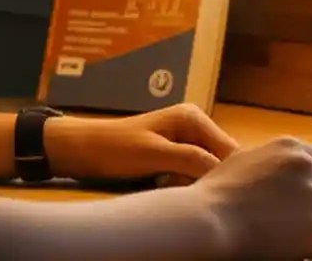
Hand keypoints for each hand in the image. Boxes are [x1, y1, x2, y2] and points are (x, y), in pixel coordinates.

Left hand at [42, 103, 238, 181]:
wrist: (83, 149)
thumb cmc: (116, 148)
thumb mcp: (154, 155)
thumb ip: (190, 159)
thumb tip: (224, 171)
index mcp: (193, 117)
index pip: (228, 148)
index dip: (227, 172)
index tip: (219, 194)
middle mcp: (194, 124)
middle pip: (219, 158)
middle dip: (209, 177)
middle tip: (190, 189)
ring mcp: (185, 138)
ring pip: (206, 167)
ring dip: (196, 181)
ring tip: (174, 184)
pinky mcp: (175, 152)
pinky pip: (192, 171)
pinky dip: (185, 182)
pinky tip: (168, 184)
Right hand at [192, 136, 311, 258]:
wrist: (210, 219)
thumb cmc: (216, 193)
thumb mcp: (245, 158)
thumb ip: (272, 160)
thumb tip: (284, 172)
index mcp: (292, 147)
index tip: (305, 196)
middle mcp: (308, 167)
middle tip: (300, 219)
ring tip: (291, 234)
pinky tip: (295, 248)